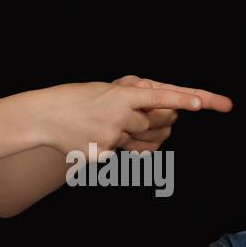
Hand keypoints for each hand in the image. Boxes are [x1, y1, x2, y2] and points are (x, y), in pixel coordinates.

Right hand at [34, 79, 229, 156]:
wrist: (43, 117)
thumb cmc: (74, 100)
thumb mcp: (104, 92)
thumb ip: (131, 102)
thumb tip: (159, 116)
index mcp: (119, 95)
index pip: (158, 97)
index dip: (182, 101)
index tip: (202, 104)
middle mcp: (117, 115)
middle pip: (148, 124)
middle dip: (143, 122)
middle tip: (126, 116)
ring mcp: (110, 137)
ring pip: (134, 140)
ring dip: (125, 135)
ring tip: (100, 125)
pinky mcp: (101, 154)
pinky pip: (118, 154)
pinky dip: (109, 147)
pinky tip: (89, 138)